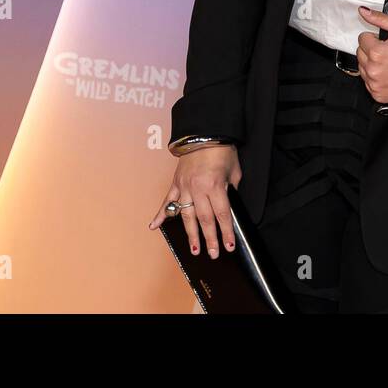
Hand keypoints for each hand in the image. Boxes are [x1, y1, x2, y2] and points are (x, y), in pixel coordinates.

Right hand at [147, 145, 241, 259]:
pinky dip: (160, 214)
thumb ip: (231, 189)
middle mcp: (197, 188)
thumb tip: (229, 203)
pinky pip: (167, 200)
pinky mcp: (176, 182)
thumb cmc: (222, 150)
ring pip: (186, 215)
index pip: (221, 214)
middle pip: (204, 219)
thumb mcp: (234, 171)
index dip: (225, 232)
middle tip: (212, 254)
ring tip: (195, 250)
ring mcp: (184, 186)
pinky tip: (153, 227)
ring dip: (190, 234)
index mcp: (214, 185)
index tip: (228, 246)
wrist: (204, 132)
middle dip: (209, 239)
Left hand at [356, 5, 387, 103]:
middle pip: (360, 53)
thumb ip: (380, 19)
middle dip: (371, 50)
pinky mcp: (378, 95)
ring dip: (371, 64)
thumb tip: (363, 11)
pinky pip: (367, 82)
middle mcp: (373, 70)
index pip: (362, 38)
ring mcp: (375, 84)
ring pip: (362, 68)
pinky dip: (375, 78)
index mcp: (377, 52)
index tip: (385, 42)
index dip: (374, 38)